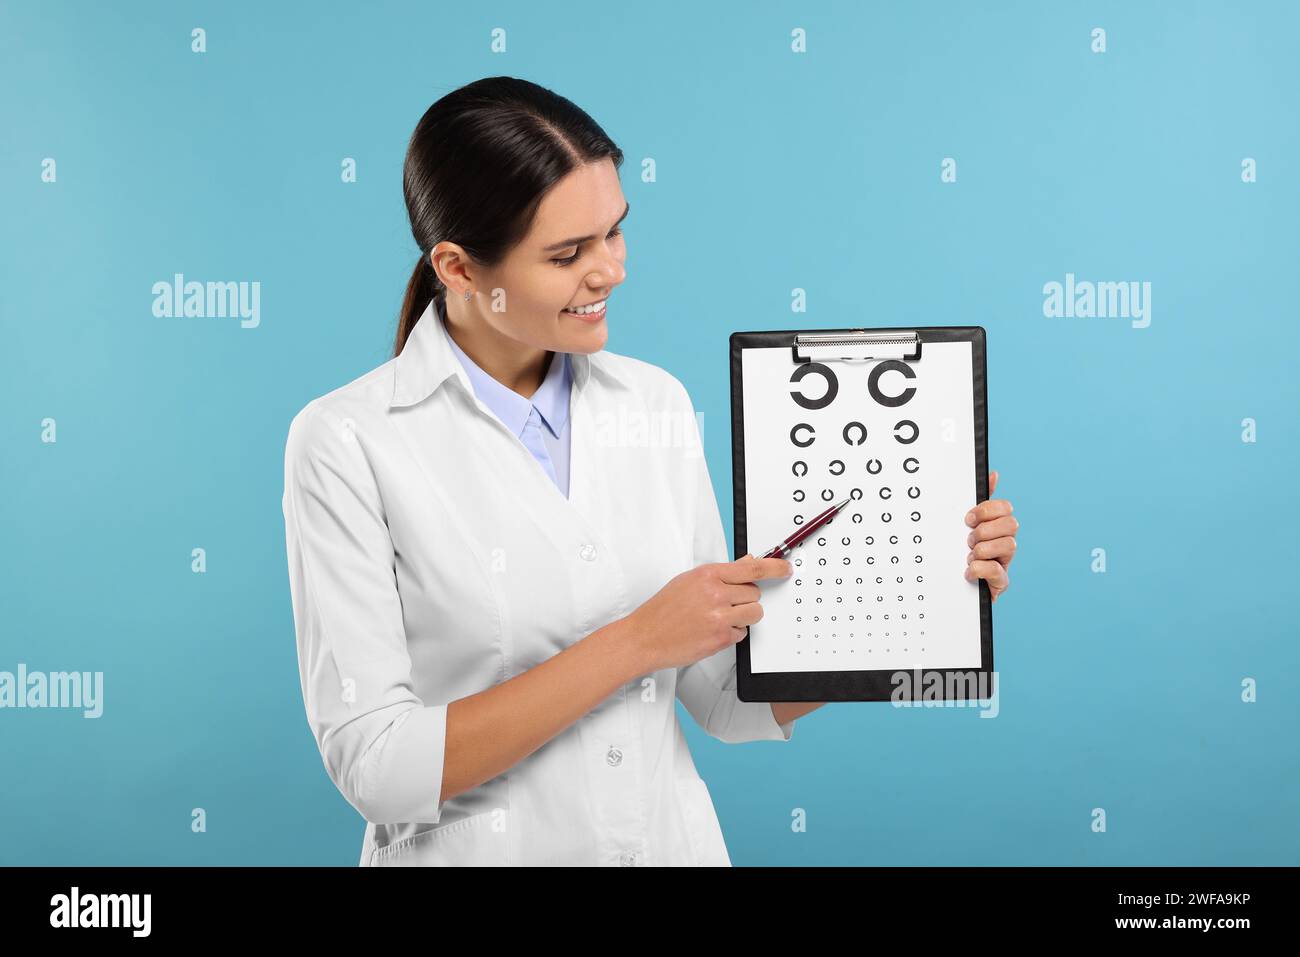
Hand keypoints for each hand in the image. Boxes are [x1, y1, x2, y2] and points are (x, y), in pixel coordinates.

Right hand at [627, 554, 792, 671]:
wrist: (645, 637)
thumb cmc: (663, 609)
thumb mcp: (688, 581)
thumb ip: (720, 574)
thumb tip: (746, 563)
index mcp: (707, 575)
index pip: (752, 567)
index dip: (775, 567)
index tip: (786, 568)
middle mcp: (715, 593)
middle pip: (755, 592)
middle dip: (745, 599)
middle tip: (724, 604)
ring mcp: (719, 616)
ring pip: (754, 613)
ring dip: (743, 616)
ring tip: (720, 618)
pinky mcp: (721, 638)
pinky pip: (743, 633)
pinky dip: (732, 633)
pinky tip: (712, 631)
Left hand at [963, 469, 1016, 601]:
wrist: (948, 587)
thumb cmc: (956, 552)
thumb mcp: (960, 524)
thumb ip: (977, 501)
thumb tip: (992, 474)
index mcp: (996, 526)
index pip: (1006, 508)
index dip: (987, 510)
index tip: (968, 518)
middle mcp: (1004, 542)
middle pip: (1012, 524)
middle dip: (985, 530)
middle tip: (968, 539)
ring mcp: (1004, 563)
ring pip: (1010, 545)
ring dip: (983, 549)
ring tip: (969, 556)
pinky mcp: (1000, 584)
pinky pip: (998, 572)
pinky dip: (979, 569)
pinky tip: (968, 571)